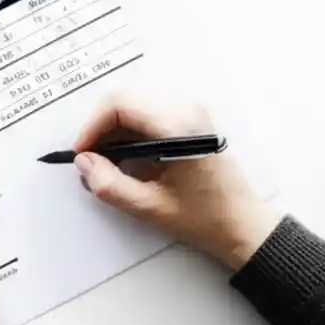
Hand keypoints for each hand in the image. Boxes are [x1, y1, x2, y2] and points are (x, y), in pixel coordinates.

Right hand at [73, 92, 280, 270]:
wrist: (243, 224)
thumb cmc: (204, 218)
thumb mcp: (150, 207)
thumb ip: (110, 185)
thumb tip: (83, 163)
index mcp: (178, 127)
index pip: (119, 104)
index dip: (92, 126)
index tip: (82, 154)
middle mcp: (185, 110)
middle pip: (124, 100)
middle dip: (99, 129)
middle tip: (91, 161)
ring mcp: (189, 112)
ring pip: (132, 106)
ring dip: (112, 131)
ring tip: (107, 164)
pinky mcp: (188, 120)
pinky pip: (146, 114)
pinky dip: (127, 133)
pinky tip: (126, 160)